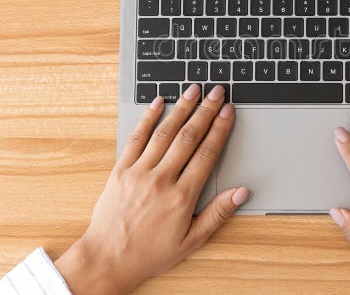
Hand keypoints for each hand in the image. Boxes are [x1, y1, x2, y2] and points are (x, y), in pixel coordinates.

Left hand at [55, 85, 248, 293]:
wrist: (107, 259)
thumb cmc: (149, 253)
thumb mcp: (191, 240)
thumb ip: (218, 213)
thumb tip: (241, 192)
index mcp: (182, 197)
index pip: (207, 153)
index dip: (220, 129)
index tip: (228, 112)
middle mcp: (161, 180)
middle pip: (188, 137)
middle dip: (205, 111)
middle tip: (216, 92)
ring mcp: (139, 172)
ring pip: (164, 132)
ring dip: (181, 108)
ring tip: (193, 90)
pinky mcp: (120, 170)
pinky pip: (136, 138)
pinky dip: (148, 118)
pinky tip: (158, 103)